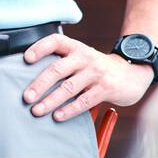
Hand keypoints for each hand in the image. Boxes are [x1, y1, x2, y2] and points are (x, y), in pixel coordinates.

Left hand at [20, 32, 155, 121]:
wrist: (131, 73)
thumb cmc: (98, 68)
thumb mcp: (83, 58)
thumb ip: (64, 62)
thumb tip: (32, 77)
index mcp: (77, 48)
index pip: (56, 41)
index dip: (40, 48)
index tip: (26, 59)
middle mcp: (85, 57)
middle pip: (58, 69)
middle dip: (40, 83)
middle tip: (27, 97)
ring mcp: (96, 73)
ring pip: (69, 87)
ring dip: (51, 100)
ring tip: (37, 110)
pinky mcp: (105, 88)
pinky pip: (84, 101)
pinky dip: (69, 110)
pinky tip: (58, 116)